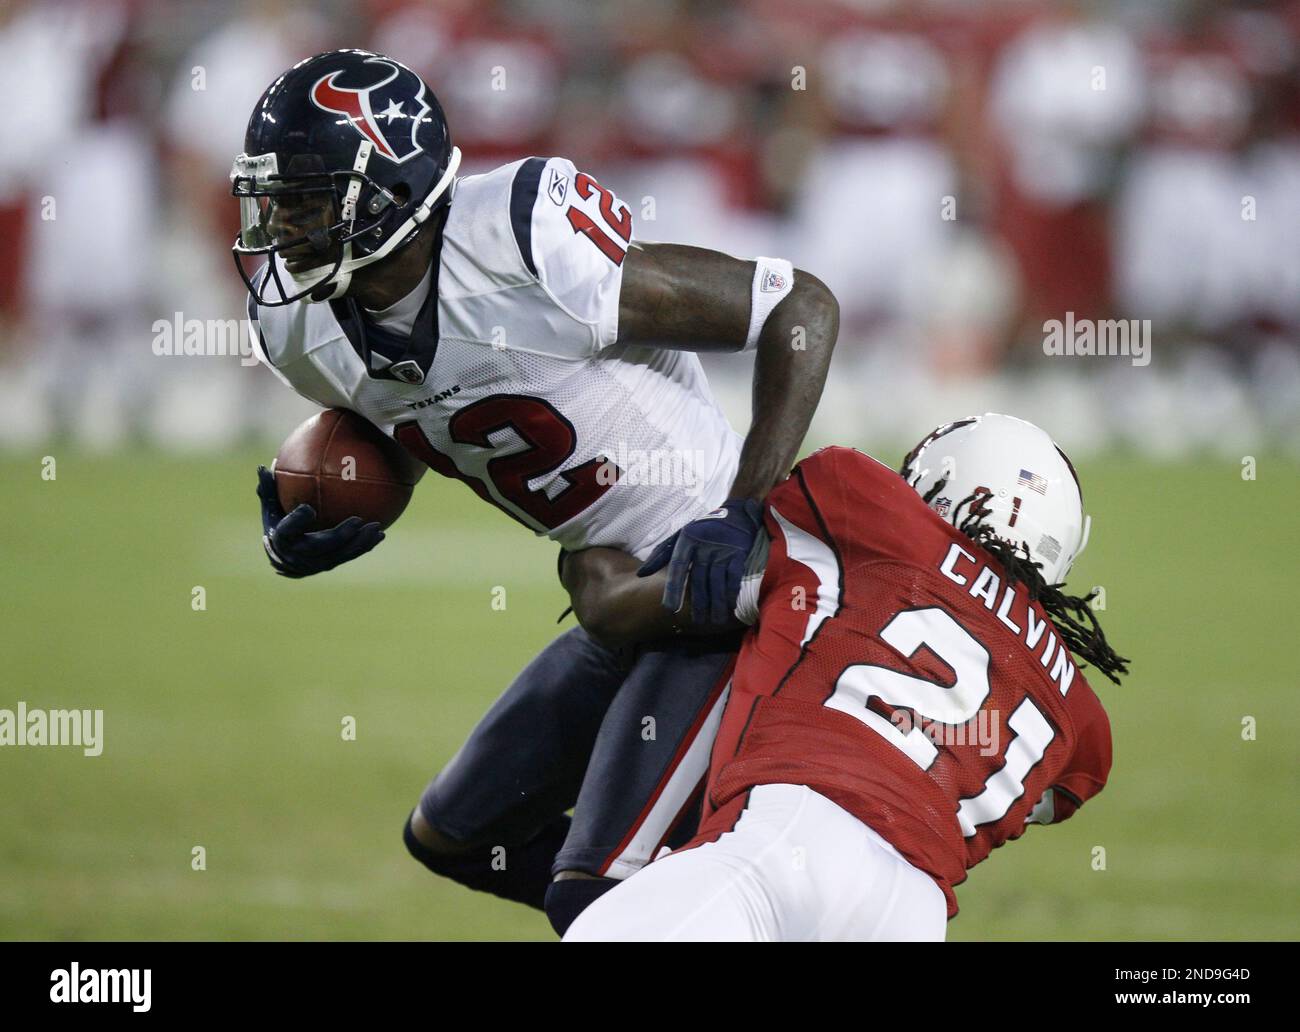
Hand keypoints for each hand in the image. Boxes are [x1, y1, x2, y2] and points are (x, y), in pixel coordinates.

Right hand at [256, 465, 383, 577]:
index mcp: (282, 539)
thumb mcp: (270, 507)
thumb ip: (269, 490)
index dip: (297, 521)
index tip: (308, 508)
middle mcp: (298, 556)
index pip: (287, 531)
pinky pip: (349, 556)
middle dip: (342, 535)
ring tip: (377, 529)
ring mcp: (315, 564)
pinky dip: (364, 546)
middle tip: (358, 521)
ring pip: (340, 555)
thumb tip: (263, 466)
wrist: (281, 555)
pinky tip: (380, 535)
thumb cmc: (277, 524)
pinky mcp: (329, 565)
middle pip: (322, 546)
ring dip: (360, 543)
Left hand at [637, 498, 763, 624]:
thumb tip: (640, 574)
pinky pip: (734, 575)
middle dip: (698, 601)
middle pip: (699, 578)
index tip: (670, 607)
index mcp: (687, 541)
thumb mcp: (681, 536)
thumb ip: (661, 554)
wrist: (737, 514)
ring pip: (717, 580)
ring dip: (716, 601)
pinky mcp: (739, 552)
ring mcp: (722, 549)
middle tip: (696, 621)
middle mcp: (704, 546)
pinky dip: (732, 591)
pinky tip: (730, 605)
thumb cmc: (704, 529)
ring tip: (714, 619)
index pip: (678, 567)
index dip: (674, 588)